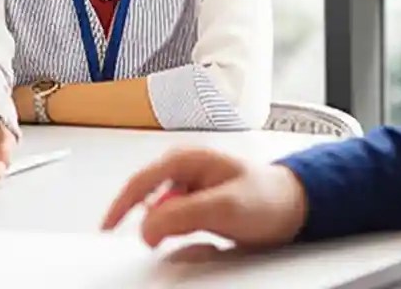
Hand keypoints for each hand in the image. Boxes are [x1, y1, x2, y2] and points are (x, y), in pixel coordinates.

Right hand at [101, 147, 308, 247]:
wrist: (293, 207)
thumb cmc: (268, 197)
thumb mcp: (224, 207)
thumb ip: (182, 215)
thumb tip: (147, 226)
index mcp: (188, 159)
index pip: (140, 181)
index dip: (120, 205)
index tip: (107, 228)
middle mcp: (186, 170)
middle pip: (147, 198)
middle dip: (149, 220)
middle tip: (158, 242)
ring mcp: (191, 187)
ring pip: (161, 213)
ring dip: (167, 228)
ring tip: (199, 234)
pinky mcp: (197, 204)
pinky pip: (174, 221)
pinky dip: (177, 232)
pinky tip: (201, 236)